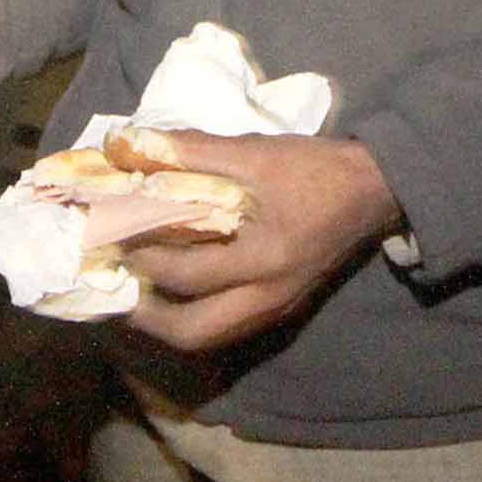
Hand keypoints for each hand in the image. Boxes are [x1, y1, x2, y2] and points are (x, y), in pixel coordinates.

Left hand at [118, 131, 404, 352]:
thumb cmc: (315, 168)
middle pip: (194, 332)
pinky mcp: (281, 306)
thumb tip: (129, 144)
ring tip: (134, 293)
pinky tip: (172, 291)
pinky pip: (227, 326)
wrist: (375, 190)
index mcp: (264, 259)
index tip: (106, 238)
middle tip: (112, 288)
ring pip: (210, 337)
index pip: (187, 273)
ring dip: (166, 323)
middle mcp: (268, 296)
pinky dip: (192, 315)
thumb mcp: (255, 151)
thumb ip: (191, 150)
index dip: (141, 256)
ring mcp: (276, 308)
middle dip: (146, 317)